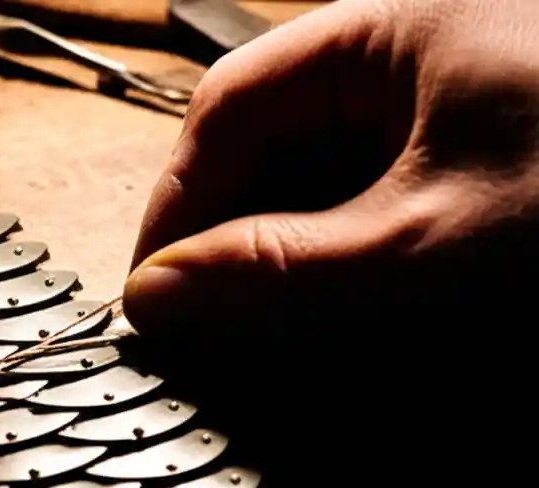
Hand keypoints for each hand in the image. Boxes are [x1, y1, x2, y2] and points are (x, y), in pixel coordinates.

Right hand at [123, 0, 538, 338]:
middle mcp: (407, 44)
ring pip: (317, 168)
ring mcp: (444, 91)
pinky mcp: (473, 142)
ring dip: (287, 244)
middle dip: (233, 229)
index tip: (155, 294)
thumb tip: (154, 296)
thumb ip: (282, 267)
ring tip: (274, 319)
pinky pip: (374, 187)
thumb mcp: (426, 241)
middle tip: (207, 318)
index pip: (230, 107)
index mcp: (387, 25)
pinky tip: (345, 296)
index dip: (179, 204)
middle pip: (268, 136)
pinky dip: (346, 244)